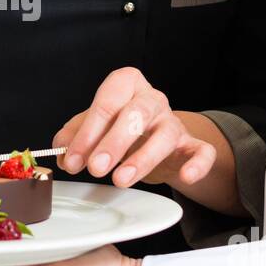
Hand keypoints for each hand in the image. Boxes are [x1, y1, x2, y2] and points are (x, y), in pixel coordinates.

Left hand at [54, 67, 215, 188]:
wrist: (154, 140)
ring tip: (121, 180)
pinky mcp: (192, 144)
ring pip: (164, 135)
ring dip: (142, 159)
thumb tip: (63, 154)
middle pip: (136, 114)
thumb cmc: (121, 128)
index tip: (73, 159)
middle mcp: (152, 99)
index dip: (88, 130)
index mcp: (126, 86)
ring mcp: (174, 121)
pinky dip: (197, 164)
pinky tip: (185, 177)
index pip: (107, 100)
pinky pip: (202, 151)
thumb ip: (74, 137)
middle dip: (113, 142)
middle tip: (95, 168)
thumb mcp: (94, 127)